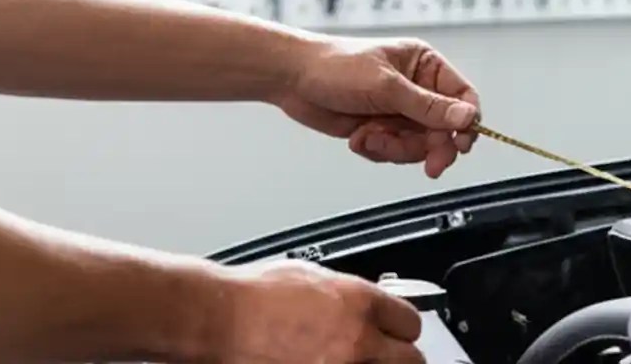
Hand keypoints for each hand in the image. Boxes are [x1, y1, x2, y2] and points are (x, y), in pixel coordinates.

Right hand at [210, 259, 423, 363]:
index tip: (397, 330)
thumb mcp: (309, 276)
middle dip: (400, 356)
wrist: (219, 322)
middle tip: (388, 355)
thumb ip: (346, 294)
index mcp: (359, 303)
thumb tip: (360, 302)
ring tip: (354, 361)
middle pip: (410, 360)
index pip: (410, 322)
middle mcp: (357, 341)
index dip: (402, 326)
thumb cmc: (252, 296)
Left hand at [276, 36, 480, 177]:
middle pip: (444, 128)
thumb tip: (466, 117)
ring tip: (371, 137)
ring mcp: (398, 110)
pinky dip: (378, 149)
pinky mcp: (380, 128)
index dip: (465, 122)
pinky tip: (359, 137)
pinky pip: (394, 151)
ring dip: (396, 148)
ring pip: (418, 145)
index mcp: (424, 64)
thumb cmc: (335, 66)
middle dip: (430, 147)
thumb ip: (428, 106)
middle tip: (430, 166)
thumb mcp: (387, 86)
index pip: (462, 96)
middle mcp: (416, 87)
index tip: (461, 145)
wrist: (292, 79)